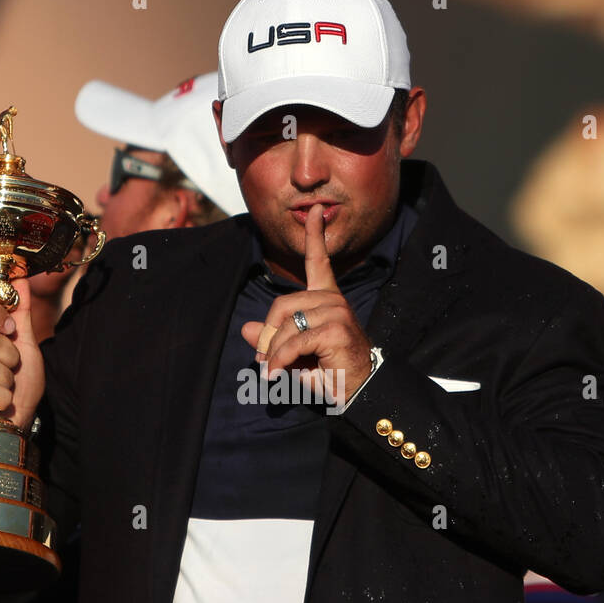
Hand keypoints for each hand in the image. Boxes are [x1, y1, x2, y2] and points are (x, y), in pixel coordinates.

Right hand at [0, 278, 44, 429]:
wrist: (15, 420)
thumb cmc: (19, 383)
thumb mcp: (25, 345)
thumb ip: (21, 313)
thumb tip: (21, 274)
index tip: (10, 328)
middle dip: (10, 357)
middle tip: (11, 369)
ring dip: (6, 381)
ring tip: (4, 387)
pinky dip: (0, 398)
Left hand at [239, 204, 372, 406]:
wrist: (357, 391)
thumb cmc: (328, 371)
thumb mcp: (293, 354)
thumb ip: (271, 339)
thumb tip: (245, 329)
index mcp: (327, 299)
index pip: (319, 261)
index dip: (315, 235)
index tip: (315, 211)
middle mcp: (333, 300)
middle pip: (282, 305)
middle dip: (268, 335)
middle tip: (264, 360)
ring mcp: (337, 313)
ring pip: (286, 326)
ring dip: (274, 352)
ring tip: (273, 370)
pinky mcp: (336, 330)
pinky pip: (293, 342)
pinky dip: (279, 360)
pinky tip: (276, 374)